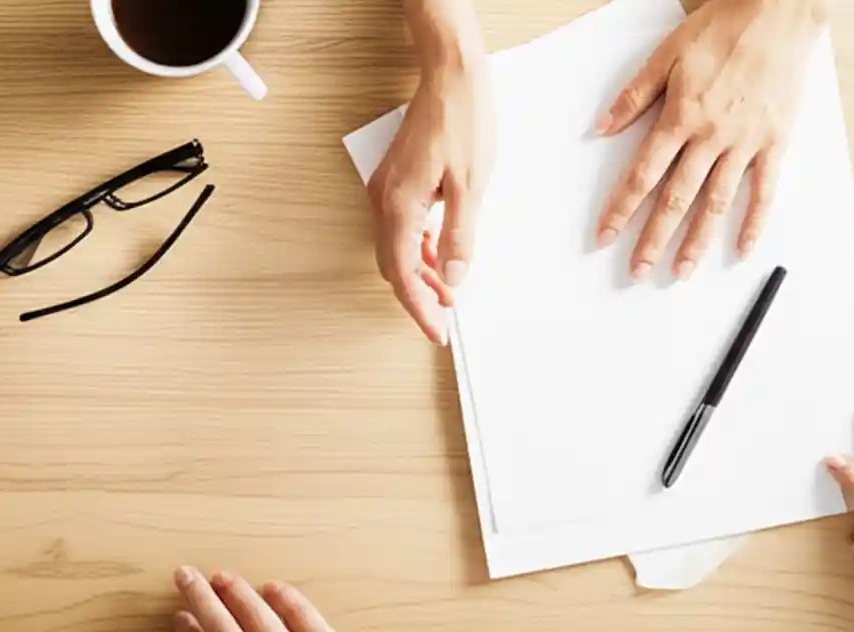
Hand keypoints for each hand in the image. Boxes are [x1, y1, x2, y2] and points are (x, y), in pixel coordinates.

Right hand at [367, 58, 493, 344]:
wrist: (451, 77)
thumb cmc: (462, 122)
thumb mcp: (471, 186)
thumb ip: (459, 236)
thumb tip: (454, 277)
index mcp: (399, 205)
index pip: (402, 273)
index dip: (419, 308)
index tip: (437, 332)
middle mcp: (383, 200)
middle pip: (393, 266)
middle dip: (418, 296)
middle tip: (445, 318)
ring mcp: (385, 190)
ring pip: (395, 248)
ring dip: (418, 273)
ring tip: (449, 291)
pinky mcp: (395, 181)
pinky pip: (399, 227)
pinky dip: (417, 248)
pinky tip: (438, 254)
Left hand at [596, 0, 825, 280]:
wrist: (777, 13)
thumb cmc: (722, 29)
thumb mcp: (667, 55)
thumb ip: (634, 96)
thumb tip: (602, 128)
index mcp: (681, 117)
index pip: (643, 175)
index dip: (622, 209)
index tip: (606, 236)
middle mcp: (712, 136)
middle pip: (676, 199)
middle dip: (654, 239)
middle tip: (638, 271)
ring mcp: (746, 143)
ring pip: (717, 203)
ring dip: (697, 241)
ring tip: (682, 271)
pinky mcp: (775, 142)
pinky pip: (764, 190)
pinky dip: (753, 221)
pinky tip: (741, 248)